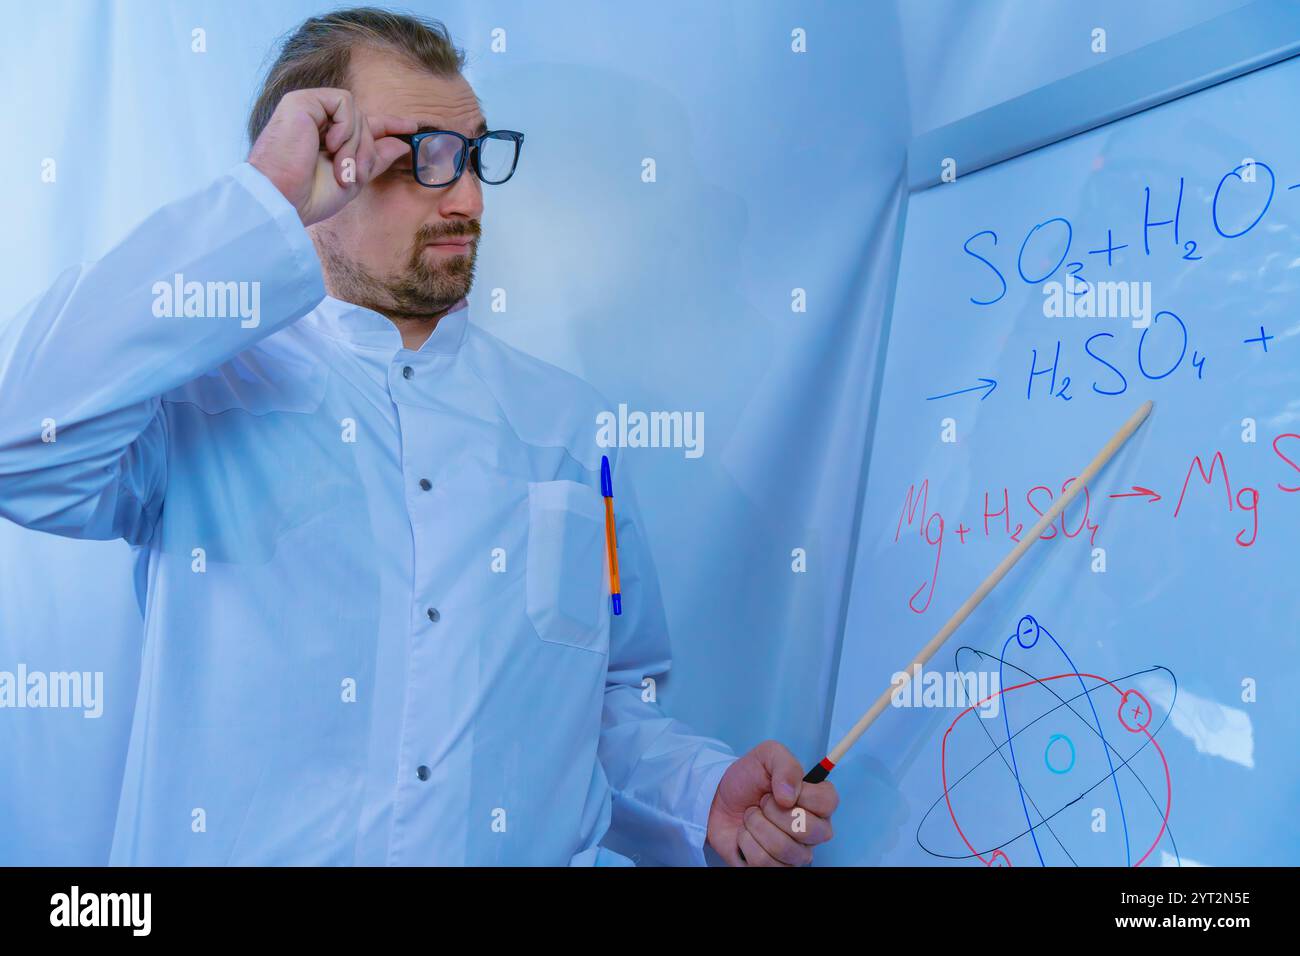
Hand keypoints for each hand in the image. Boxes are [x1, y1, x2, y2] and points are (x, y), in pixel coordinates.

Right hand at [247, 88, 416, 226]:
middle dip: (367, 151)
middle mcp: (317, 122)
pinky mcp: (302, 101)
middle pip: (365, 123)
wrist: (281, 199)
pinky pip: (344, 102)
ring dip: (356, 145)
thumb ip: (375, 158)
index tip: (412, 128)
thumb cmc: (309, 196)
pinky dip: (346, 126)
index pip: (363, 125)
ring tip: (339, 168)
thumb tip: (401, 143)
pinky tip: (329, 145)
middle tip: (355, 175)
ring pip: (357, 114)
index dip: (390, 125)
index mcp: (326, 139)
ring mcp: (308, 109)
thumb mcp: (353, 178)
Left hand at [706, 740, 837, 865]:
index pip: (828, 802)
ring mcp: (795, 853)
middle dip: (774, 812)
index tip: (780, 790)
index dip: (803, 795)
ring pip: (784, 849)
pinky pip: (764, 863)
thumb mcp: (767, 755)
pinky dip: (746, 843)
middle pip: (808, 830)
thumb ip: (785, 765)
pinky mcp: (774, 868)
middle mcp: (812, 831)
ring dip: (757, 827)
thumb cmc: (747, 778)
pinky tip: (745, 835)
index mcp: (817, 803)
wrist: (718, 800)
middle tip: (762, 803)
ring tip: (751, 818)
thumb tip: (789, 797)